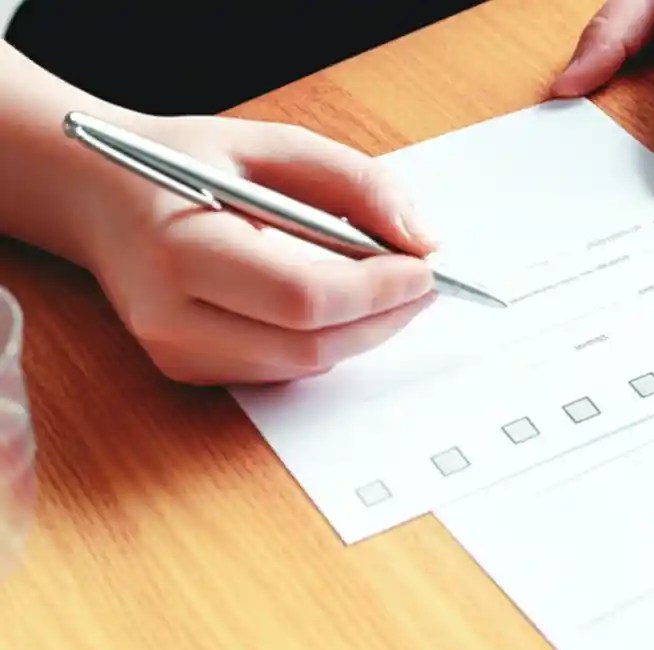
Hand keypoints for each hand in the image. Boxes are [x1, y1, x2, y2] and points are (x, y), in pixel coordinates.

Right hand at [75, 114, 437, 385]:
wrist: (98, 194)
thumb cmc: (184, 164)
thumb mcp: (270, 145)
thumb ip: (354, 182)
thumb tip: (421, 238)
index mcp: (181, 248)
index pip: (302, 297)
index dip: (376, 290)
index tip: (424, 267)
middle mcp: (170, 315)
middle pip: (310, 345)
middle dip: (384, 318)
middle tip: (423, 284)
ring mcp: (175, 352)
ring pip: (303, 365)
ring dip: (362, 332)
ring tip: (391, 288)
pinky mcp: (187, 370)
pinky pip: (282, 369)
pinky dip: (326, 340)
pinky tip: (340, 305)